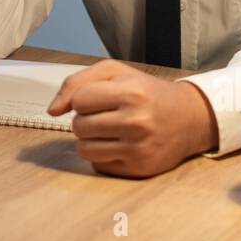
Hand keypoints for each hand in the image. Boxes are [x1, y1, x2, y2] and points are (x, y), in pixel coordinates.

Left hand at [46, 60, 218, 177]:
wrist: (189, 117)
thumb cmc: (146, 92)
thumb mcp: (115, 72)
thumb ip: (76, 82)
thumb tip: (52, 110)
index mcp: (131, 92)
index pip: (78, 100)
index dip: (83, 99)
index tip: (99, 98)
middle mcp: (136, 121)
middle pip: (78, 126)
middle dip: (86, 120)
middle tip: (106, 115)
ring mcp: (138, 148)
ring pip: (84, 148)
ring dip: (90, 139)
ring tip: (110, 130)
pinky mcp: (139, 169)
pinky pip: (98, 164)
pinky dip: (102, 154)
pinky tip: (119, 144)